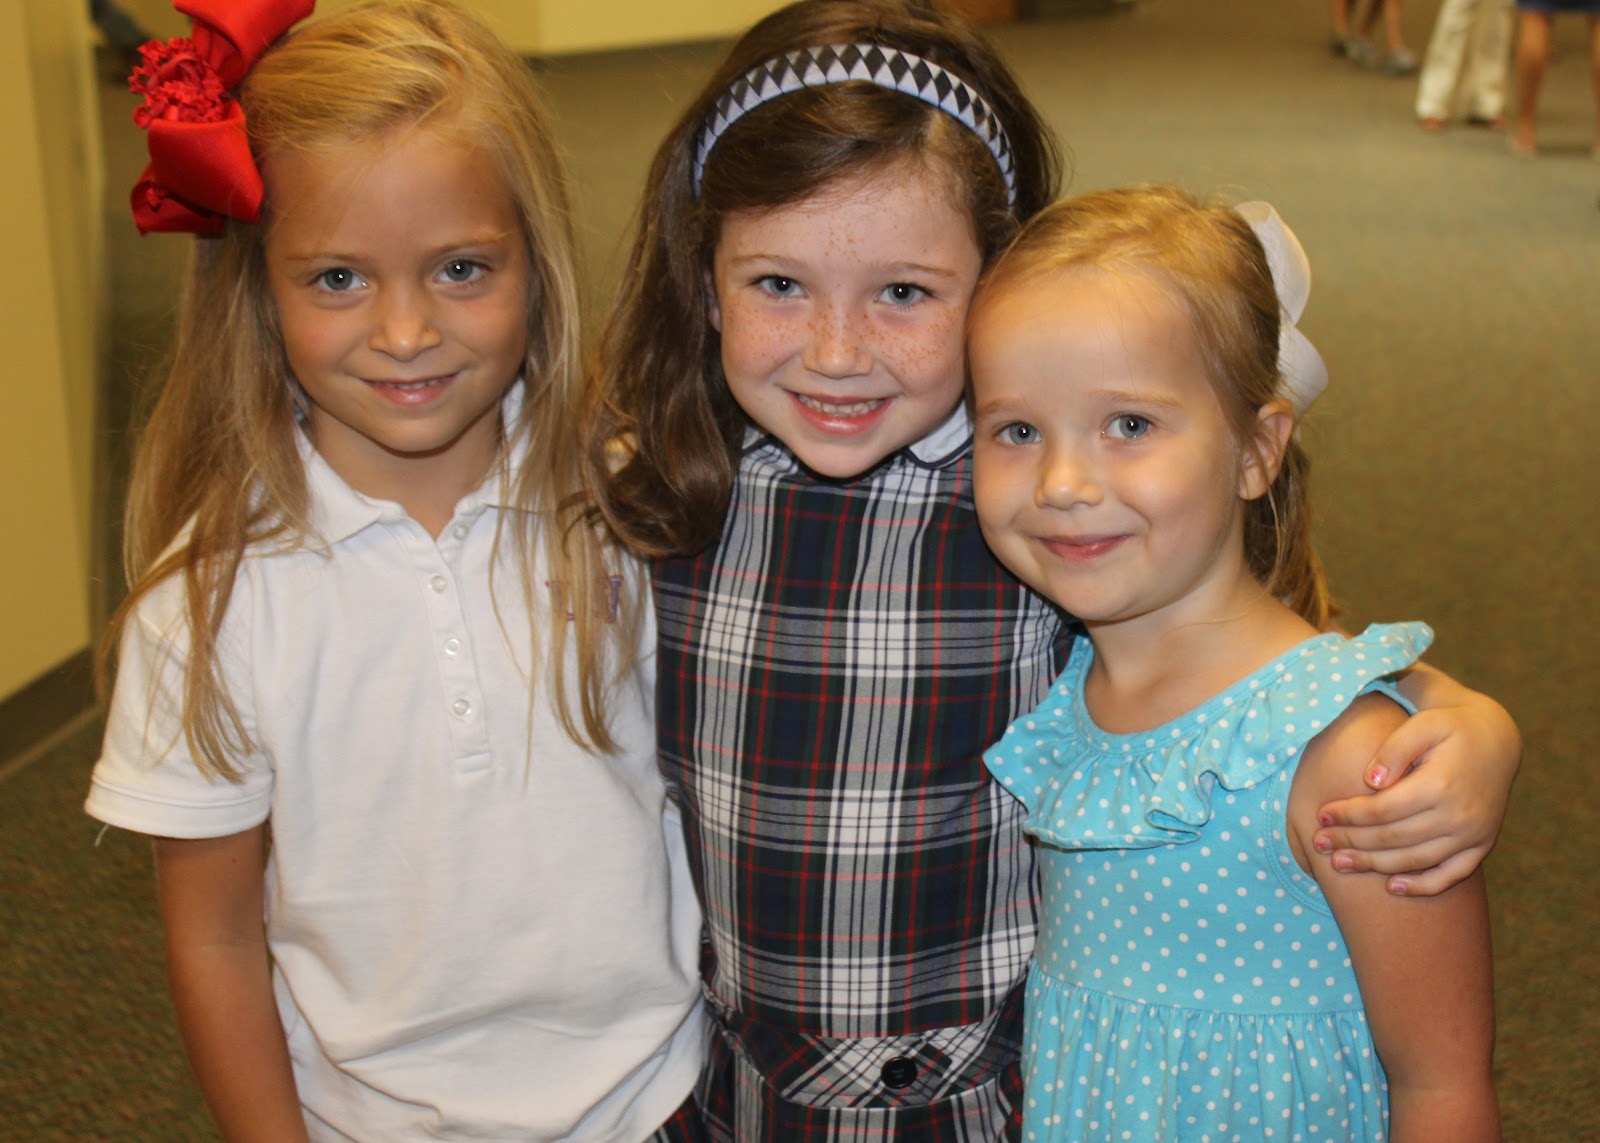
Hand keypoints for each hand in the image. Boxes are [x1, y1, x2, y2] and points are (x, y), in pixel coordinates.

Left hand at [1313, 695, 1519, 895]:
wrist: (1496, 739)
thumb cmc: (1449, 727)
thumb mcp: (1422, 724)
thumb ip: (1394, 749)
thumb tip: (1370, 781)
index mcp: (1441, 785)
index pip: (1383, 810)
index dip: (1348, 815)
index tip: (1321, 815)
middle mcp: (1460, 816)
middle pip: (1393, 838)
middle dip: (1351, 843)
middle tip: (1318, 844)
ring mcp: (1474, 835)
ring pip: (1415, 860)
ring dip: (1374, 865)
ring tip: (1338, 864)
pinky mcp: (1482, 845)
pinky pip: (1451, 874)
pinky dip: (1422, 886)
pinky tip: (1392, 887)